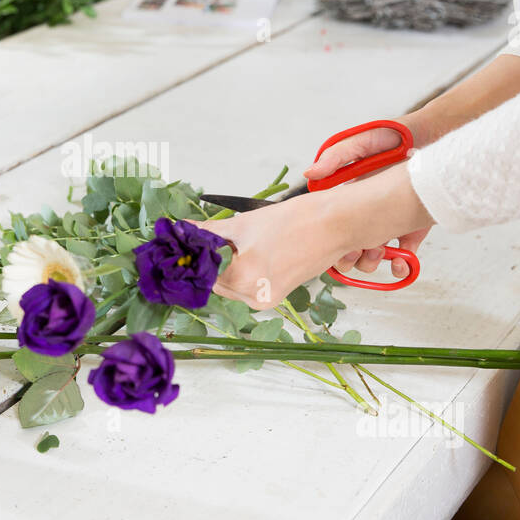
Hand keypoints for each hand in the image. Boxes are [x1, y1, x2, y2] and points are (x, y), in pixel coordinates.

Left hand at [199, 163, 434, 309]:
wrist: (337, 224)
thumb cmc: (298, 221)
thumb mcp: (244, 223)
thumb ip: (208, 232)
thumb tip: (182, 231)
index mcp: (242, 280)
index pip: (203, 274)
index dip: (192, 258)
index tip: (182, 245)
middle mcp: (254, 297)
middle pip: (216, 281)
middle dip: (209, 261)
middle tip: (203, 239)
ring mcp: (267, 298)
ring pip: (232, 283)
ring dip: (227, 264)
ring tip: (230, 241)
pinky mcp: (279, 294)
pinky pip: (249, 283)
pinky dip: (244, 268)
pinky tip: (249, 249)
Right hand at [303, 113, 431, 279]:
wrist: (435, 137)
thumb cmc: (397, 135)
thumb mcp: (363, 141)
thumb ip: (337, 157)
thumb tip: (308, 174)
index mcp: (349, 195)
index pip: (331, 224)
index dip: (330, 240)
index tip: (336, 244)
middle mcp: (366, 212)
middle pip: (348, 245)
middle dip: (349, 257)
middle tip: (357, 253)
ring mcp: (388, 222)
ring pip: (372, 256)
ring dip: (372, 262)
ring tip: (381, 252)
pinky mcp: (411, 229)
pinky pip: (403, 255)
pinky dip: (402, 264)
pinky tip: (403, 260)